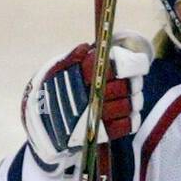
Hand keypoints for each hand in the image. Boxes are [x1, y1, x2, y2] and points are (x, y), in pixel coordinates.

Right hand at [21, 33, 153, 168]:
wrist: (43, 127)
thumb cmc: (53, 95)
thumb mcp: (57, 73)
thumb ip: (72, 59)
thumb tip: (87, 47)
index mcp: (77, 78)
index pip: (108, 66)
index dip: (127, 62)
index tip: (137, 61)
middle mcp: (88, 97)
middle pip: (122, 86)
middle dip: (133, 82)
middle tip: (135, 80)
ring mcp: (96, 116)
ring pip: (127, 105)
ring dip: (134, 100)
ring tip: (133, 97)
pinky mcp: (102, 134)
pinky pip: (126, 125)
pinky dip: (131, 118)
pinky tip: (129, 113)